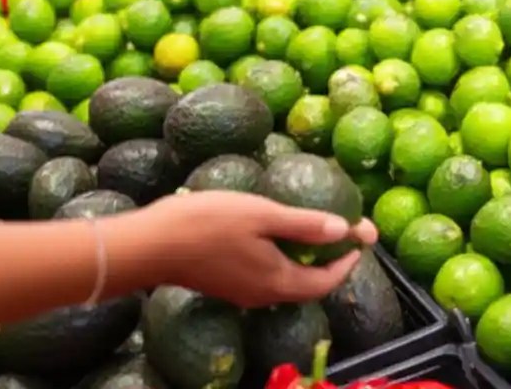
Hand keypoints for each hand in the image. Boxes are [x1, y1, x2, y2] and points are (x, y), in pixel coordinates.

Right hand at [127, 191, 378, 307]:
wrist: (151, 245)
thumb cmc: (208, 225)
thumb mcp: (262, 215)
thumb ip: (303, 225)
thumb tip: (344, 230)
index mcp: (277, 281)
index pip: (325, 282)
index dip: (345, 263)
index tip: (359, 241)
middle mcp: (263, 295)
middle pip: (307, 284)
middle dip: (328, 260)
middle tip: (340, 232)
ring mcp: (241, 293)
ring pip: (284, 281)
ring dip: (303, 259)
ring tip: (310, 231)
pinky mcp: (224, 284)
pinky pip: (264, 276)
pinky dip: (280, 259)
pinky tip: (273, 236)